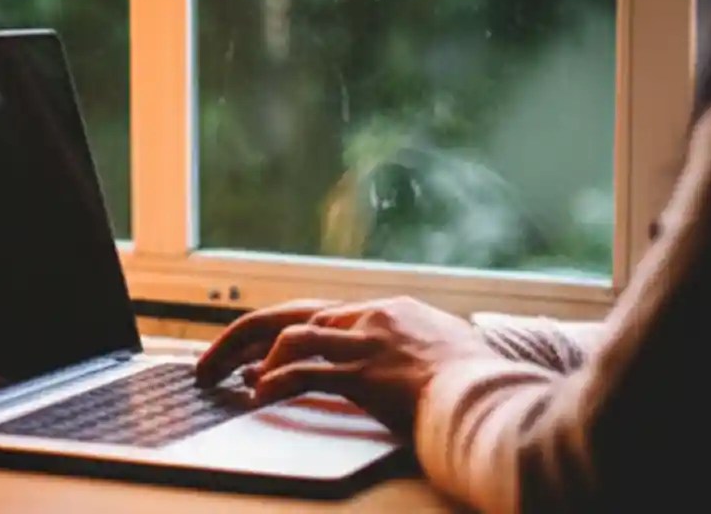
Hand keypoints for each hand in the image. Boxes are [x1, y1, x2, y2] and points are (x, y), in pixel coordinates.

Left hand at [196, 296, 492, 436]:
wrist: (501, 399)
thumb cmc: (484, 387)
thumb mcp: (448, 352)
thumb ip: (416, 351)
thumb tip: (406, 369)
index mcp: (387, 311)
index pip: (316, 314)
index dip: (276, 335)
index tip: (250, 354)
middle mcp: (371, 318)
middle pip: (289, 315)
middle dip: (241, 336)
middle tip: (209, 361)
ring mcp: (367, 343)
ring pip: (290, 336)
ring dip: (247, 358)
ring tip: (220, 380)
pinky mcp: (365, 373)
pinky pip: (306, 375)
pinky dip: (275, 384)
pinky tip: (256, 398)